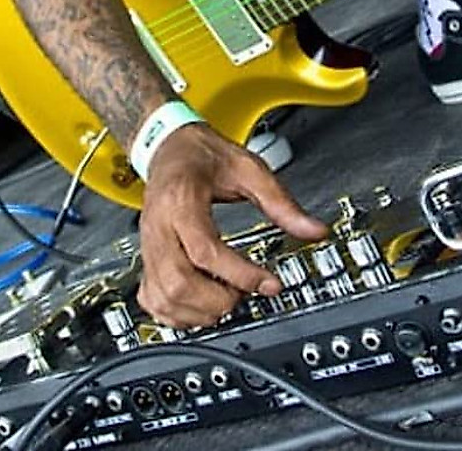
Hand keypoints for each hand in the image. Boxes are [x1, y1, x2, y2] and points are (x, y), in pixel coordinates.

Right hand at [136, 123, 328, 328]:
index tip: (270, 283)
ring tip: (228, 298)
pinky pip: (153, 300)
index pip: (205, 250)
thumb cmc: (203, 156)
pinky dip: (179, 315)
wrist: (168, 147)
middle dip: (219, 300)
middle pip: (179, 283)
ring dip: (201, 312)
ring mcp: (149, 245)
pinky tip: (201, 305)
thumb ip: (281, 202)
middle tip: (246, 293)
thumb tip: (315, 231)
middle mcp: (160, 226)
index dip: (240, 274)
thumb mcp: (248, 168)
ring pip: (164, 298)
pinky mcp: (146, 259)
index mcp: (182, 199)